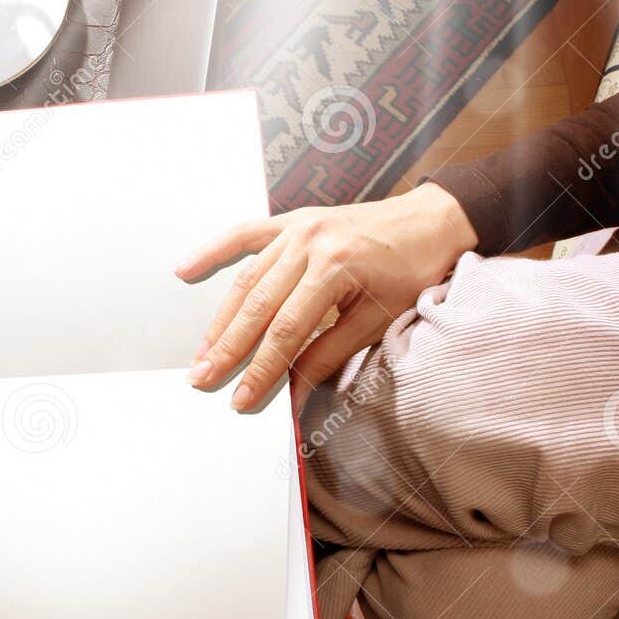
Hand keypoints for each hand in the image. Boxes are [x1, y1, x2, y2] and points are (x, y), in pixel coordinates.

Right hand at [175, 183, 477, 408]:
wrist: (432, 222)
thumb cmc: (412, 270)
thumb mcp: (378, 319)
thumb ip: (330, 355)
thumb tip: (293, 393)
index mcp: (336, 267)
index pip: (287, 330)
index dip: (262, 368)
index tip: (241, 398)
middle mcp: (310, 243)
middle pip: (258, 306)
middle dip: (229, 348)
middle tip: (204, 379)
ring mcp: (297, 228)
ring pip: (247, 278)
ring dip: (221, 318)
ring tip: (202, 352)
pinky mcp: (293, 220)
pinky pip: (245, 235)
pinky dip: (214, 252)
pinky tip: (186, 270)